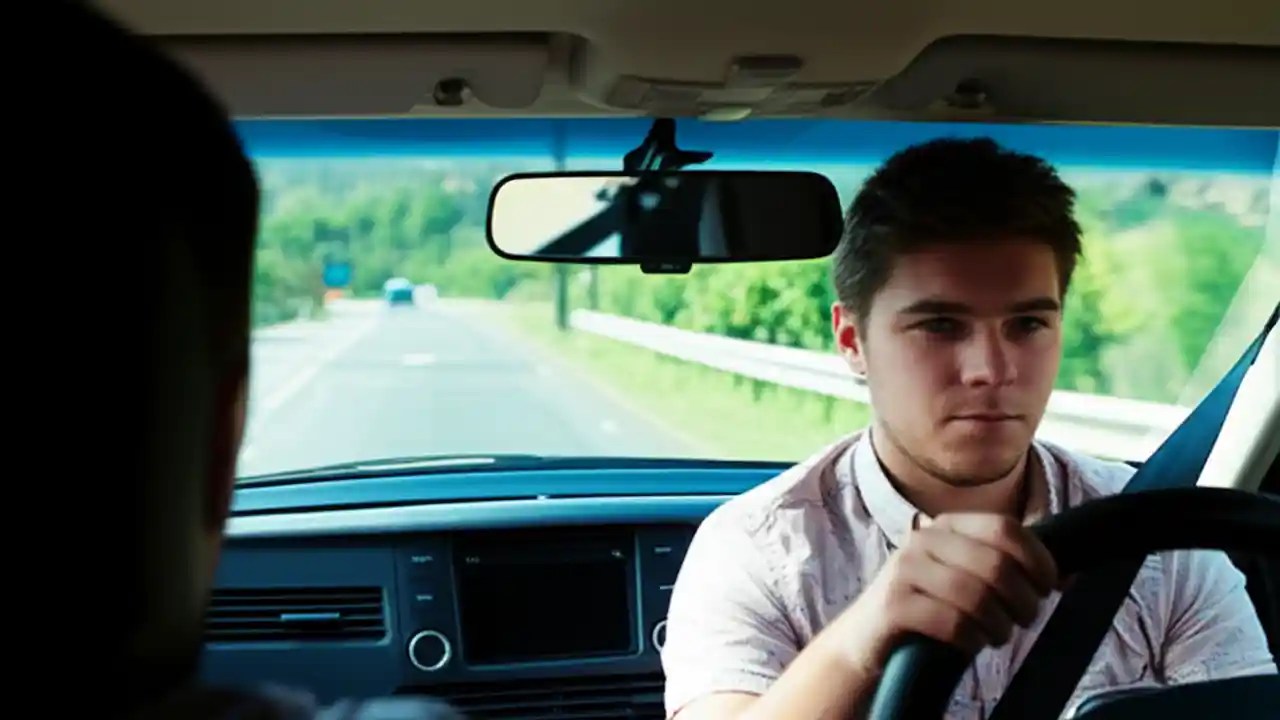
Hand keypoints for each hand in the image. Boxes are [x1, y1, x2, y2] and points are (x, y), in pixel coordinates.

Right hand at [827, 513, 1058, 671]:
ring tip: (998, 635)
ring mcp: (904, 571)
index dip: (1038, 559)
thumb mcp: (965, 578)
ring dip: (1000, 625)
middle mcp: (923, 540)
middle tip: (1024, 620)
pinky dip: (972, 639)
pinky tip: (971, 643)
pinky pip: (953, 623)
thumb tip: (1069, 574)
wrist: (866, 639)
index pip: (1005, 528)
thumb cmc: (928, 608)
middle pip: (996, 564)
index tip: (1049, 588)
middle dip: (1023, 600)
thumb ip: (1007, 568)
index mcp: (947, 525)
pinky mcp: (893, 606)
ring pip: (976, 596)